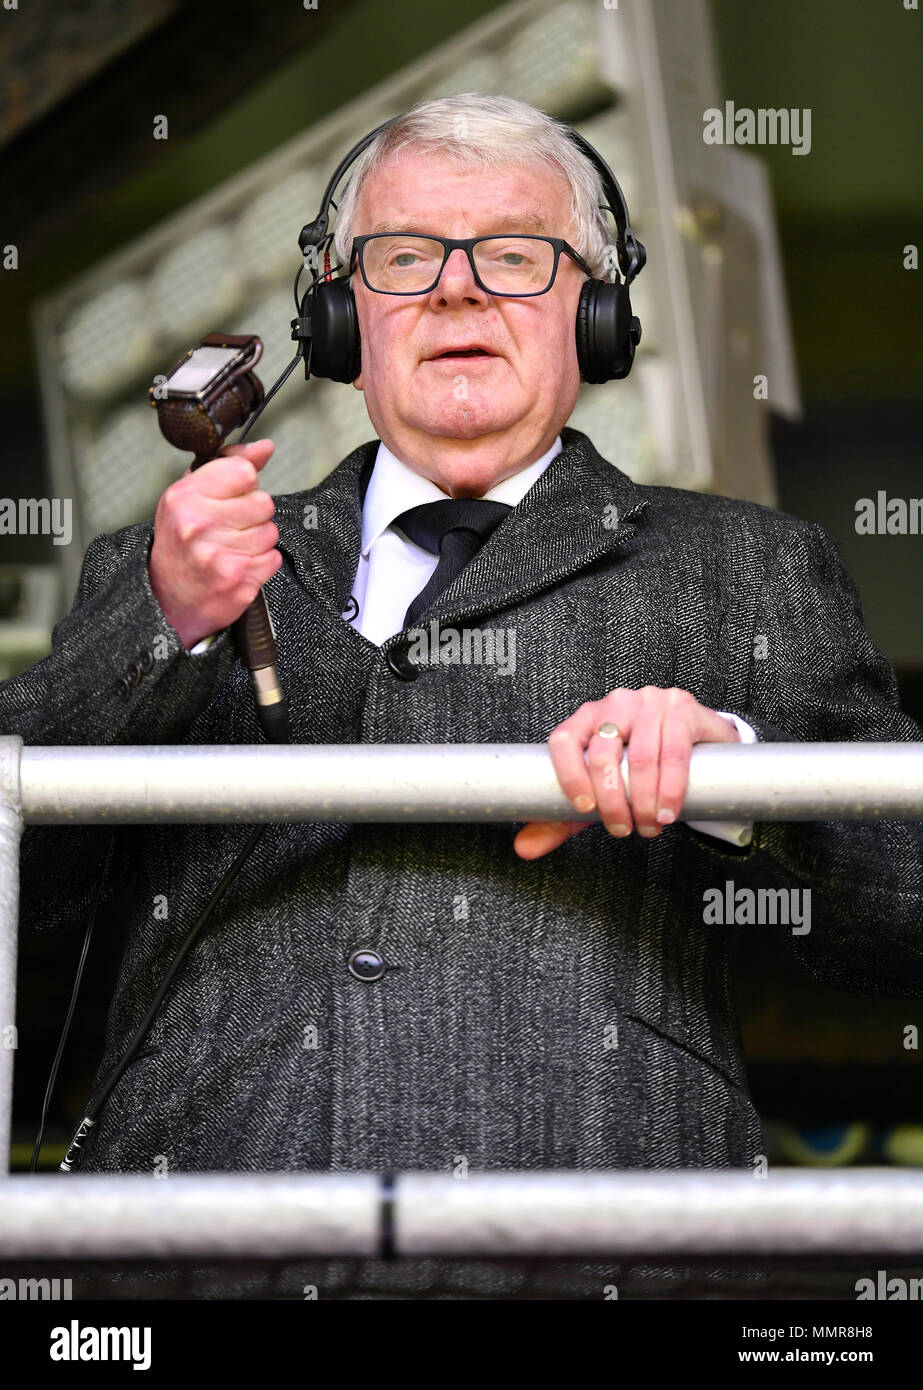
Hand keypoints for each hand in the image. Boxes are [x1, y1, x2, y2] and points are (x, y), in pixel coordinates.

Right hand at [149, 439, 281, 648]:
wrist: (167, 599)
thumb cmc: (180, 543)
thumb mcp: (191, 497)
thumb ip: (229, 466)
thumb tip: (265, 447)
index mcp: (185, 497)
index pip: (244, 471)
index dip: (244, 485)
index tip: (230, 497)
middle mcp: (199, 524)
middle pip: (263, 503)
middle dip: (252, 516)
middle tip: (228, 529)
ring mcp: (219, 554)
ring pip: (270, 531)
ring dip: (257, 541)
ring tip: (231, 548)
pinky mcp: (239, 580)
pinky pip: (273, 558)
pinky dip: (261, 564)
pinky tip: (238, 566)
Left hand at [513, 686, 740, 858]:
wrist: (694, 743)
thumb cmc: (638, 767)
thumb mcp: (599, 790)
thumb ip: (561, 818)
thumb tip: (523, 849)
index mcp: (586, 717)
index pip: (564, 740)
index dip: (569, 776)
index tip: (584, 810)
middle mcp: (615, 703)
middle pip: (603, 754)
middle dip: (612, 802)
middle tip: (622, 830)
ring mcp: (650, 702)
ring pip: (642, 758)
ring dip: (644, 802)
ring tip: (648, 827)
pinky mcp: (682, 708)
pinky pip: (674, 753)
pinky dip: (670, 789)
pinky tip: (668, 812)